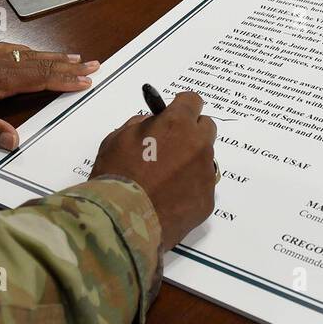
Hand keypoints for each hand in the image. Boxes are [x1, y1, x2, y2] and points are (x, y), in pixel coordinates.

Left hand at [0, 41, 99, 149]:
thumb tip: (16, 141)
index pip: (40, 77)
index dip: (65, 79)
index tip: (87, 79)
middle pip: (41, 63)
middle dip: (69, 64)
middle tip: (95, 64)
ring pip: (29, 54)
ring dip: (54, 56)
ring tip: (75, 57)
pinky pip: (14, 51)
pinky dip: (32, 52)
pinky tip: (33, 53)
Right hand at [91, 92, 216, 250]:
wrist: (122, 222)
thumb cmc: (115, 176)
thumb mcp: (117, 139)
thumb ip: (140, 126)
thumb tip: (154, 124)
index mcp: (176, 124)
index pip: (192, 101)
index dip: (181, 107)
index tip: (173, 115)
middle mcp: (198, 145)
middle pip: (206, 127)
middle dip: (191, 132)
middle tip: (171, 146)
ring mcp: (205, 175)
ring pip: (204, 159)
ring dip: (190, 162)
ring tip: (166, 180)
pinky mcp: (207, 201)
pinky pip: (201, 187)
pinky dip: (189, 189)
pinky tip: (169, 200)